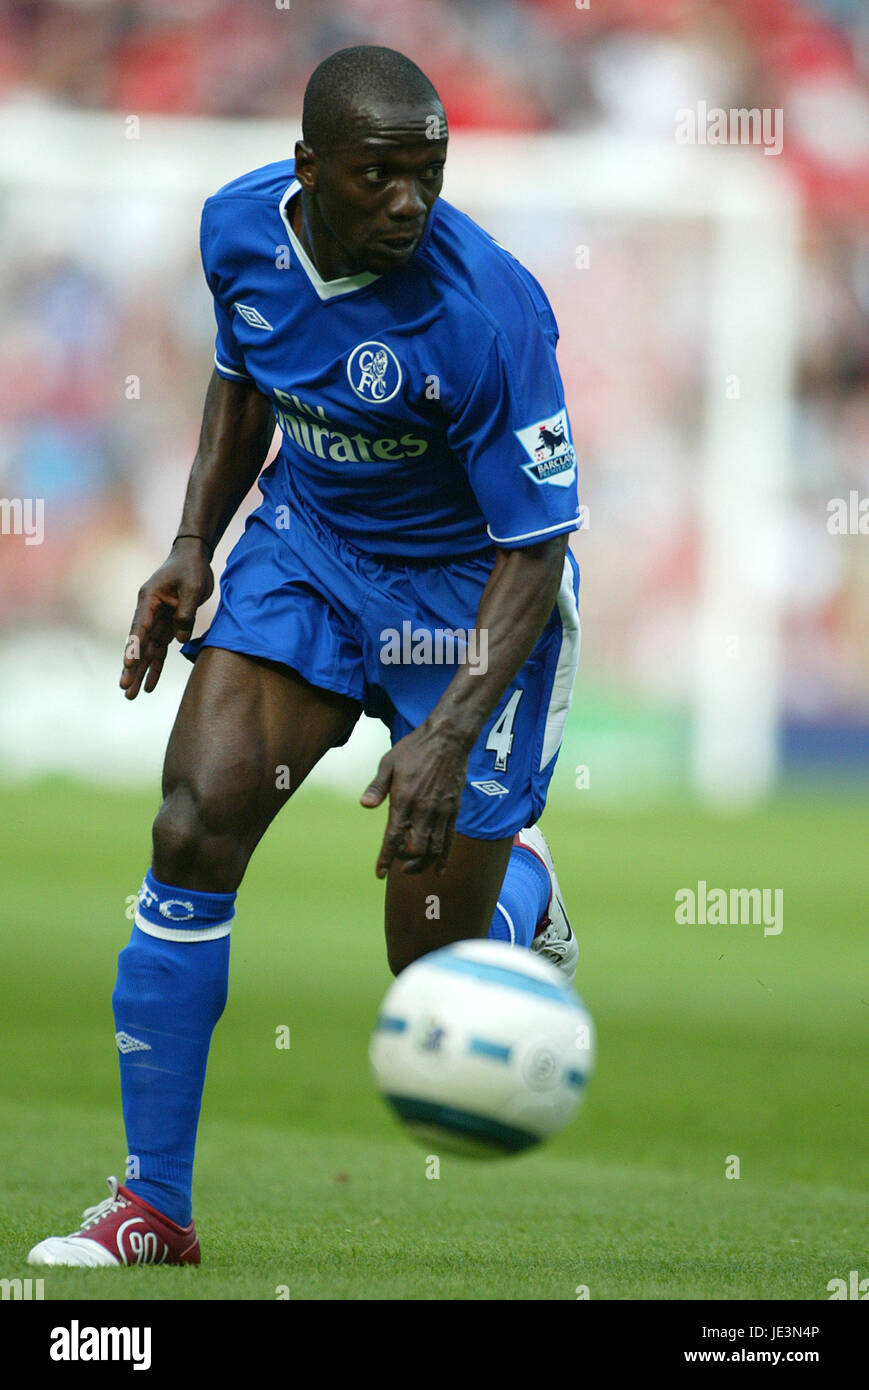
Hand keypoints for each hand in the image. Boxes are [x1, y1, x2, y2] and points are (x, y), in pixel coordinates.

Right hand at [120, 539, 213, 698]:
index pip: (139, 627)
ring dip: (140, 673)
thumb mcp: (193, 588)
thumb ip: (186, 613)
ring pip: (147, 652)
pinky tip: (149, 685)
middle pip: (139, 644)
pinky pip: (160, 651)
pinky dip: (156, 667)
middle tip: (124, 689)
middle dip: (132, 668)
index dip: (133, 647)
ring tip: (131, 695)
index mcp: (148, 599)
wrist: (193, 558)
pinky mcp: (167, 626)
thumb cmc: (191, 568)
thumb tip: (180, 638)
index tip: (127, 664)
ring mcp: (156, 621)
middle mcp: (148, 612)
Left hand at [360, 721, 468, 877]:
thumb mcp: (388, 763)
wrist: (448, 739)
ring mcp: (441, 812)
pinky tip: (438, 870)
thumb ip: (377, 787)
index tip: (379, 873)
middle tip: (397, 864)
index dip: (385, 859)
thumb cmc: (414, 749)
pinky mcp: (453, 810)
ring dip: (422, 864)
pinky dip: (444, 858)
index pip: (393, 838)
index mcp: (404, 800)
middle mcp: (424, 810)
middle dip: (404, 862)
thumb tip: (365, 805)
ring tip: (412, 869)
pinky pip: (450, 840)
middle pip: (415, 850)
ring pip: (434, 850)